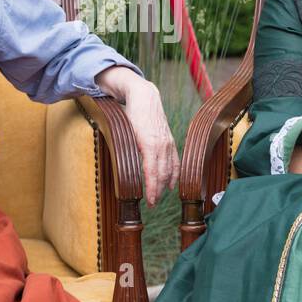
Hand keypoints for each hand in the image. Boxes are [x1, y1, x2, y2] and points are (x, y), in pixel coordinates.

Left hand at [121, 80, 179, 207]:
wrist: (145, 97)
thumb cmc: (132, 114)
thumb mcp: (126, 132)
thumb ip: (129, 150)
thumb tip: (129, 169)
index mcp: (150, 144)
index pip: (152, 173)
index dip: (152, 189)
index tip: (150, 201)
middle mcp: (162, 145)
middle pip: (162, 174)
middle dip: (158, 191)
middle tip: (152, 204)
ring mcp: (168, 143)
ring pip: (170, 169)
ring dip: (165, 184)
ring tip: (160, 196)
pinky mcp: (170, 141)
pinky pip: (175, 161)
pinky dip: (175, 173)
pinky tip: (172, 183)